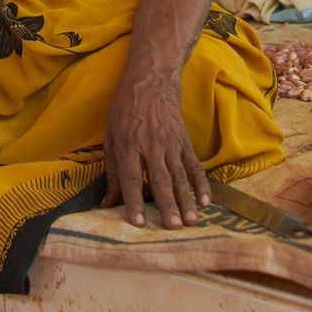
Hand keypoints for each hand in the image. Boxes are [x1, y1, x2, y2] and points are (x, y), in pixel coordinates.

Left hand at [102, 69, 209, 228]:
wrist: (151, 84)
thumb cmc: (124, 113)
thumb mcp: (111, 138)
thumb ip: (111, 173)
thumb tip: (106, 204)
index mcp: (128, 145)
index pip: (130, 177)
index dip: (134, 201)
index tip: (138, 222)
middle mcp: (150, 145)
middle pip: (160, 179)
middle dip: (166, 205)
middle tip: (172, 227)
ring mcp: (171, 144)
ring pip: (180, 176)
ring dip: (186, 200)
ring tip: (191, 222)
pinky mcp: (185, 142)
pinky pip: (194, 165)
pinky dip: (201, 184)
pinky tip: (205, 201)